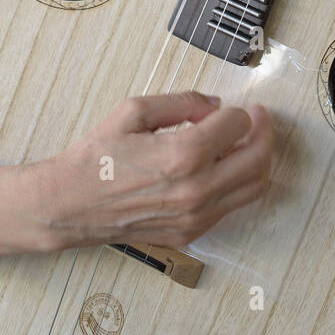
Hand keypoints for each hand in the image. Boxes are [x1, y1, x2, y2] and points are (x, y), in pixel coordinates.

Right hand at [38, 90, 273, 250]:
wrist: (69, 205)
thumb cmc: (96, 157)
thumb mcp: (133, 111)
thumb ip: (182, 102)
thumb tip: (215, 104)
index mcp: (183, 156)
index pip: (237, 125)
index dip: (236, 110)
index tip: (229, 106)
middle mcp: (195, 190)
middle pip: (258, 159)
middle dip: (264, 132)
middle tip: (259, 118)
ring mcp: (195, 217)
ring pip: (254, 187)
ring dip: (259, 160)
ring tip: (248, 141)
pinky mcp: (190, 233)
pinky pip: (232, 207)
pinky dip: (238, 184)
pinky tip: (223, 167)